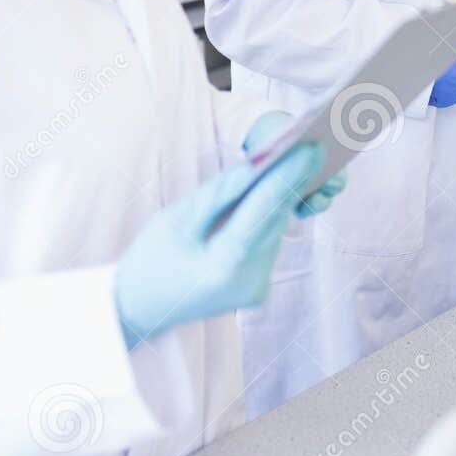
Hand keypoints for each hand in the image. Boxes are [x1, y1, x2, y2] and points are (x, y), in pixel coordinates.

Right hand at [113, 113, 344, 348]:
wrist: (140, 310)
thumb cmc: (150, 260)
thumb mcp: (176, 219)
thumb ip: (219, 194)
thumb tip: (255, 165)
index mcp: (223, 266)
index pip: (264, 211)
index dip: (288, 176)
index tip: (310, 148)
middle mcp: (248, 281)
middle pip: (276, 220)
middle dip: (294, 181)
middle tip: (315, 145)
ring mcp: (256, 289)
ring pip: (275, 230)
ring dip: (282, 198)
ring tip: (297, 160)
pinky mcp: (258, 289)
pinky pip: (268, 243)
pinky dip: (267, 218)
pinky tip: (272, 193)